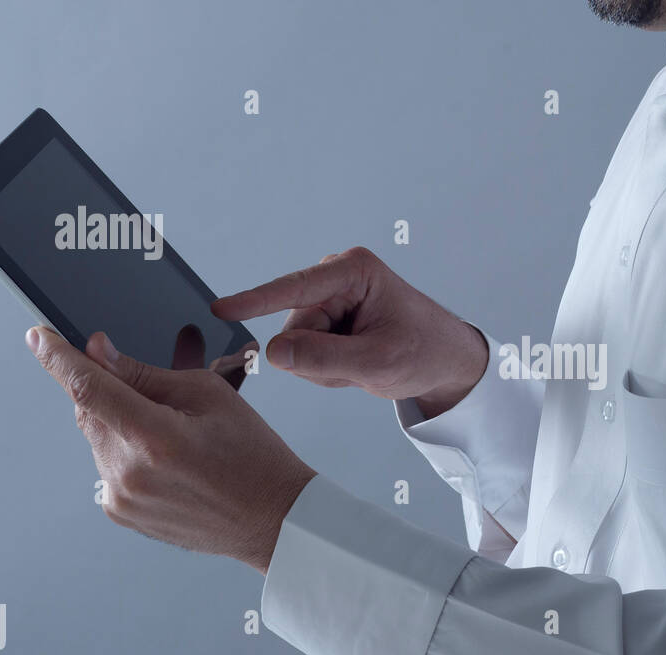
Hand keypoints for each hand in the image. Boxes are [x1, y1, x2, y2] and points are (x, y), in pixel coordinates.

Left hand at [27, 326, 316, 573]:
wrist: (271, 517)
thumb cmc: (253, 456)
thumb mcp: (210, 395)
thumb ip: (146, 373)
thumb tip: (99, 354)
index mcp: (155, 438)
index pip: (88, 387)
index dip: (58, 357)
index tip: (39, 336)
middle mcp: (129, 472)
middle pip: (90, 410)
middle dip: (110, 390)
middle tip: (155, 394)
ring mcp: (121, 497)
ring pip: (98, 437)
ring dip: (121, 423)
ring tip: (175, 436)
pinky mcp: (121, 512)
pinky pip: (107, 465)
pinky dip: (127, 451)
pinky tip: (168, 459)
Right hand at [211, 246, 487, 418]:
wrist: (445, 360)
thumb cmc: (424, 351)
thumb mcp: (378, 362)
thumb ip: (323, 359)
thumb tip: (271, 352)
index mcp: (353, 271)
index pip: (294, 288)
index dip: (254, 301)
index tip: (220, 308)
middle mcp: (335, 278)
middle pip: (295, 329)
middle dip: (321, 359)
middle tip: (362, 364)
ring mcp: (327, 299)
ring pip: (296, 347)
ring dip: (326, 368)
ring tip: (363, 363)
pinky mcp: (324, 320)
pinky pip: (304, 356)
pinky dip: (328, 371)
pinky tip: (355, 364)